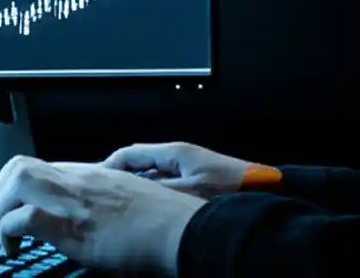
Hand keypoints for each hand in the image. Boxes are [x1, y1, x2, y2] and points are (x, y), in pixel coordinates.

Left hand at [0, 155, 205, 274]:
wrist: (181, 231)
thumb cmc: (164, 222)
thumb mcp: (128, 199)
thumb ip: (104, 199)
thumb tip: (89, 215)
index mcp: (92, 175)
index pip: (40, 167)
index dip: (19, 187)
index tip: (15, 208)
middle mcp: (77, 180)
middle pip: (19, 165)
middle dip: (1, 193)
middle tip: (3, 221)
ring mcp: (72, 199)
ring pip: (16, 181)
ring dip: (2, 208)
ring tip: (5, 236)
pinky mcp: (69, 225)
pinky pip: (23, 218)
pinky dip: (9, 232)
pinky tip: (14, 250)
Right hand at [101, 141, 253, 198]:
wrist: (263, 188)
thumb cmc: (229, 187)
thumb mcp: (188, 191)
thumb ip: (156, 189)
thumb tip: (129, 190)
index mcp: (172, 152)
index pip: (129, 154)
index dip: (109, 167)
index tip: (97, 181)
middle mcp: (177, 155)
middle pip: (138, 163)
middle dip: (120, 176)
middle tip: (105, 193)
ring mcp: (186, 166)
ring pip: (150, 173)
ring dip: (136, 185)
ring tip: (122, 201)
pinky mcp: (194, 178)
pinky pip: (163, 182)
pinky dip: (151, 191)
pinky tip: (147, 206)